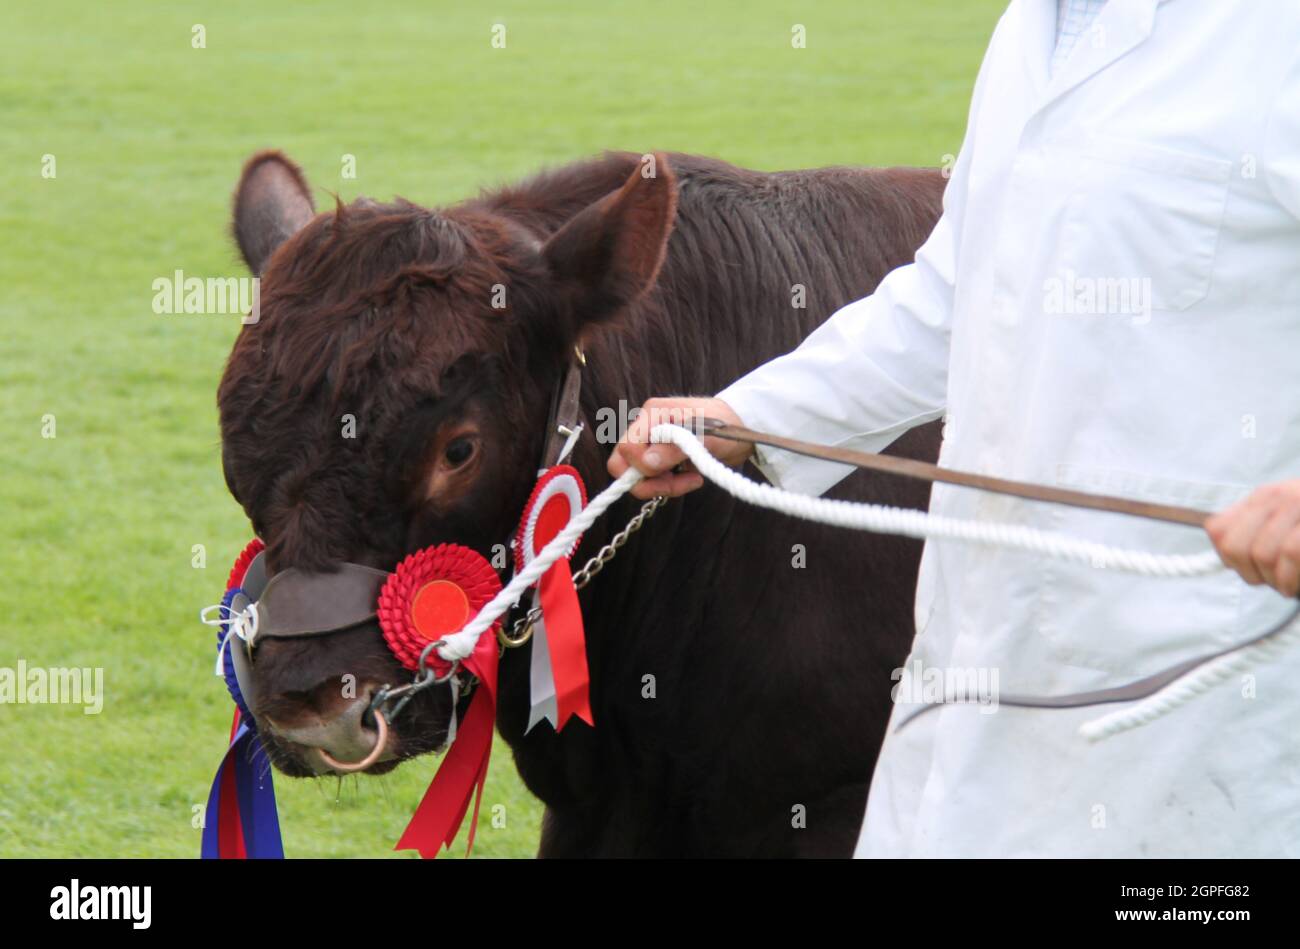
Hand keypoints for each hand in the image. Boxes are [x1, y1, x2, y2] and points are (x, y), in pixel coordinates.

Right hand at [606, 397, 752, 499]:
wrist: (744, 429)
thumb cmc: (728, 426)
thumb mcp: (705, 437)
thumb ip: (674, 448)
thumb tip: (647, 463)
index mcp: (653, 415)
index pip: (627, 447)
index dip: (641, 466)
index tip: (668, 470)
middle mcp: (647, 427)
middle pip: (622, 463)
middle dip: (646, 481)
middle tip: (674, 483)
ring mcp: (653, 443)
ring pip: (637, 476)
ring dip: (662, 485)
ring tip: (691, 479)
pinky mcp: (662, 458)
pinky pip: (652, 479)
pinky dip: (669, 485)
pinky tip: (691, 477)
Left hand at [1205, 480, 1299, 596]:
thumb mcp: (1288, 520)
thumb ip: (1258, 531)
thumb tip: (1227, 555)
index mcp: (1263, 497)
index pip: (1218, 530)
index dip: (1229, 559)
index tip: (1250, 570)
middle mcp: (1276, 496)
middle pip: (1235, 546)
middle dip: (1250, 574)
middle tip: (1271, 582)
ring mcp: (1297, 503)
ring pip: (1262, 554)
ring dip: (1274, 581)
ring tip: (1286, 586)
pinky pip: (1290, 553)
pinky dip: (1289, 579)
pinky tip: (1292, 588)